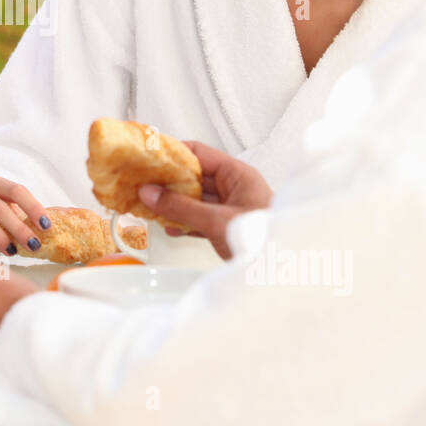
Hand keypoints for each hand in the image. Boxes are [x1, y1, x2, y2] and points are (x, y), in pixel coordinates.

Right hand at [136, 141, 271, 258]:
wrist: (282, 271)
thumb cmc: (262, 239)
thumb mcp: (215, 220)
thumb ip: (180, 207)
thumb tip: (150, 193)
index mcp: (237, 175)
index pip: (199, 154)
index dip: (172, 154)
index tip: (148, 159)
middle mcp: (235, 188)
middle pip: (195, 177)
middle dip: (169, 182)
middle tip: (143, 185)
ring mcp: (232, 208)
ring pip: (197, 200)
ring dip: (174, 204)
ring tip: (150, 207)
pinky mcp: (228, 228)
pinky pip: (201, 219)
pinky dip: (185, 222)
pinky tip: (170, 227)